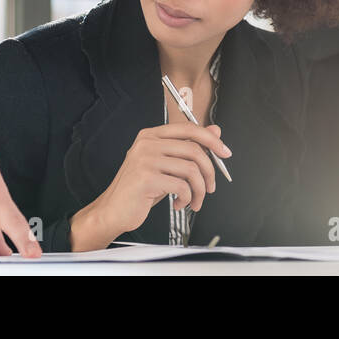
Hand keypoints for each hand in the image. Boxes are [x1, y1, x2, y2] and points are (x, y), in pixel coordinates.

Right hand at [74, 123, 230, 250]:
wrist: (113, 210)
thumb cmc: (140, 189)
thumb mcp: (166, 166)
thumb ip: (188, 148)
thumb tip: (215, 131)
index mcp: (151, 135)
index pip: (189, 128)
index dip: (211, 140)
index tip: (225, 153)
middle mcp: (147, 143)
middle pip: (194, 149)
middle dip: (209, 172)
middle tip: (211, 186)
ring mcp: (145, 159)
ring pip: (191, 170)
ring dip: (199, 190)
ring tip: (194, 200)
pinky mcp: (146, 178)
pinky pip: (182, 186)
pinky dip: (186, 199)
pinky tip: (178, 204)